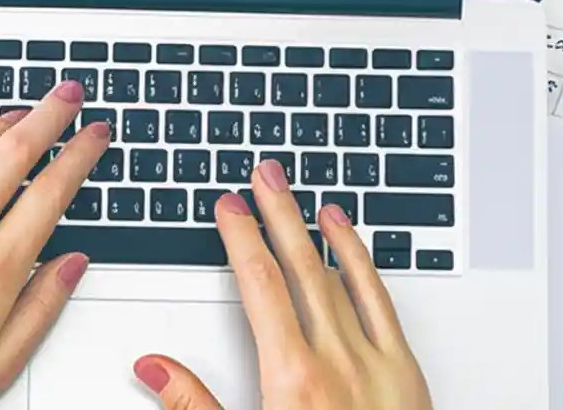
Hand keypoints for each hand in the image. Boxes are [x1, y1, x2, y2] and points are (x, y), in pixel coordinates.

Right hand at [132, 160, 433, 408]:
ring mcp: (377, 363)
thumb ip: (198, 408)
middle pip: (300, 268)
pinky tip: (351, 240)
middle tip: (264, 175)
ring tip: (302, 194)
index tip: (229, 208)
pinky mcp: (406, 373)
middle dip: (278, 215)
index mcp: (292, 380)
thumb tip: (155, 369)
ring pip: (342, 276)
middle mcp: (337, 361)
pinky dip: (363, 263)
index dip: (241, 238)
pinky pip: (381, 301)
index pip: (260, 285)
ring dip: (319, 229)